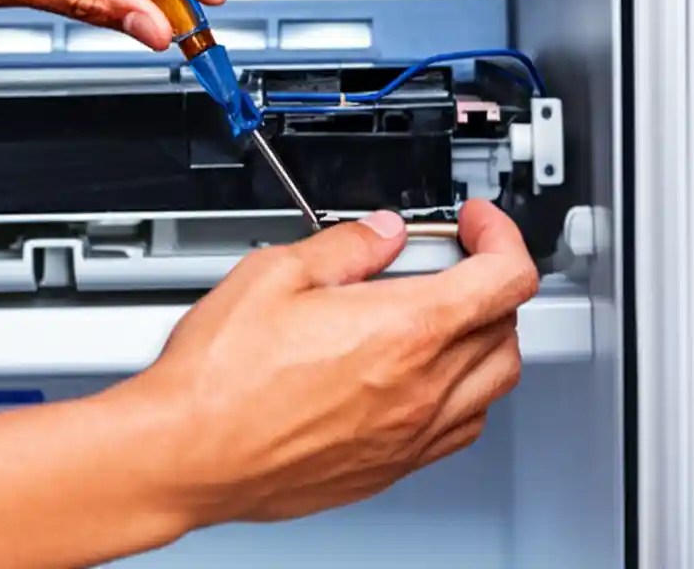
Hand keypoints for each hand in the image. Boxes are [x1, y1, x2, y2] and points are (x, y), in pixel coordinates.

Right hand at [123, 199, 537, 524]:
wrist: (187, 453)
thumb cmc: (219, 377)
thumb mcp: (274, 274)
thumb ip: (344, 247)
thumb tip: (381, 233)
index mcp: (403, 330)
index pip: (504, 276)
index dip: (500, 236)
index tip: (475, 225)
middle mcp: (420, 388)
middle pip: (506, 326)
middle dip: (489, 282)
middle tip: (449, 264)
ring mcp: (410, 436)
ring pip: (494, 383)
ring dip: (486, 340)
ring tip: (446, 319)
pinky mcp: (390, 469)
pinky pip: (461, 429)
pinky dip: (464, 394)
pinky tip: (426, 378)